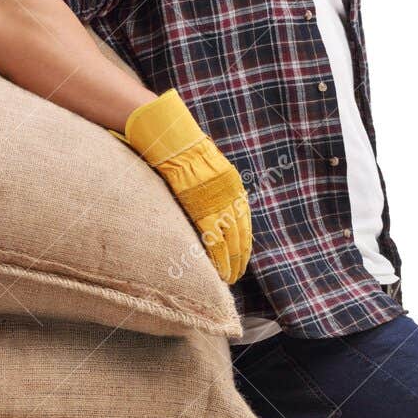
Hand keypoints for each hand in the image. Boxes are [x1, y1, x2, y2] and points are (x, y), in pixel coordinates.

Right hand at [112, 89, 250, 282]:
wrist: (173, 141)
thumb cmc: (184, 154)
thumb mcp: (208, 171)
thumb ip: (213, 191)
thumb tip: (212, 208)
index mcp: (233, 189)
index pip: (243, 223)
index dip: (243, 243)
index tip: (242, 259)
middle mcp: (231, 197)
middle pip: (240, 235)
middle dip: (239, 257)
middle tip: (236, 275)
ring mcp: (218, 202)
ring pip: (230, 240)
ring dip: (230, 261)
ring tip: (228, 277)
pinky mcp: (203, 208)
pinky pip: (213, 238)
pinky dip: (217, 255)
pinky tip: (218, 267)